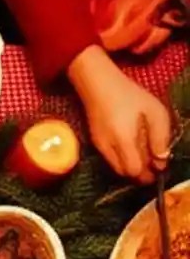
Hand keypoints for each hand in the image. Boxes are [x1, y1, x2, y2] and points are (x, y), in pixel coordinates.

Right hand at [68, 45, 171, 183]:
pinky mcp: (96, 142)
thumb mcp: (155, 111)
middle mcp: (108, 148)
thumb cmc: (129, 95)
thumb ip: (160, 138)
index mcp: (123, 140)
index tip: (159, 168)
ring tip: (143, 153)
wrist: (98, 85)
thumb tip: (161, 161)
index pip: (134, 170)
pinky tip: (130, 146)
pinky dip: (123, 158)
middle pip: (125, 173)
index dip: (148, 174)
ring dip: (131, 166)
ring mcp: (99, 146)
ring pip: (117, 168)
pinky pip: (111, 159)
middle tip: (153, 163)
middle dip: (140, 172)